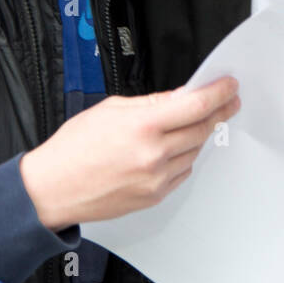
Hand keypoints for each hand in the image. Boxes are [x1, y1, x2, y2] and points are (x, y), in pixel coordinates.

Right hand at [20, 77, 240, 230]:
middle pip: (202, 129)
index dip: (219, 93)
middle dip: (219, 112)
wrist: (53, 189)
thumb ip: (150, 103)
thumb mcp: (111, 109)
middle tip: (228, 102)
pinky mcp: (155, 196)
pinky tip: (173, 149)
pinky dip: (184, 158)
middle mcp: (154, 154)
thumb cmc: (74, 148)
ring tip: (193, 124)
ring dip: (199, 135)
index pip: (196, 105)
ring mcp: (157, 179)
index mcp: (143, 126)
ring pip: (194, 152)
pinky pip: (182, 173)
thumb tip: (180, 97)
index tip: (229, 86)